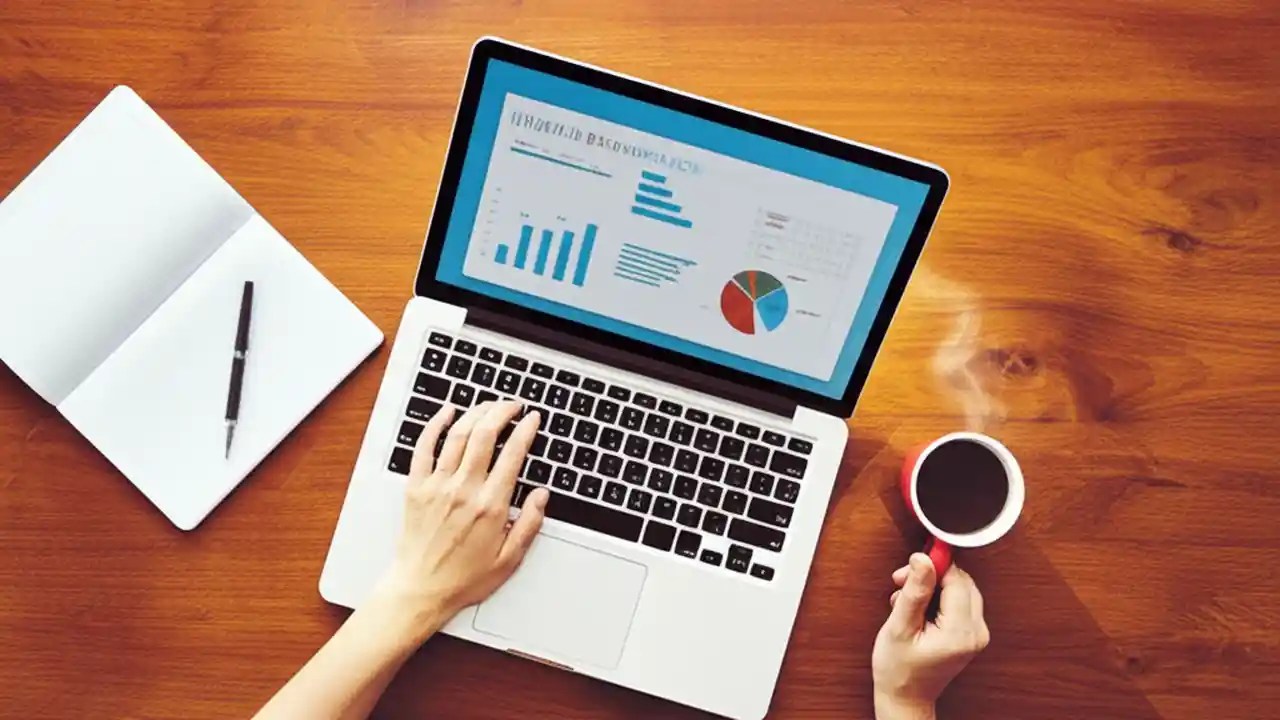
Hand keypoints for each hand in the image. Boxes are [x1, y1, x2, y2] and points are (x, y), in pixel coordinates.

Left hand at [372, 401, 548, 640]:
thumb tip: (542, 495)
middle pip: (485, 434)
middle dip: (503, 411)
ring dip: (476, 413)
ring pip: (457, 434)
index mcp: (490, 506)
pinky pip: (424, 447)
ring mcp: (437, 486)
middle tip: (513, 406)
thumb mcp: (509, 559)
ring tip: (489, 406)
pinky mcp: (416, 488)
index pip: (513, 454)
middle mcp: (464, 490)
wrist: (420, 589)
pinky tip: (446, 413)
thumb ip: (530, 524)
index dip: (526, 430)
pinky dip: (435, 425)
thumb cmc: (463, 579)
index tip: (533, 419)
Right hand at [871, 553, 989, 719]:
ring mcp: (977, 634)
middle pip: (961, 581)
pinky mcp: (971, 634)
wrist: (906, 698)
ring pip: (961, 588)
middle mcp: (975, 633)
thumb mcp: (899, 627)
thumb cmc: (899, 671)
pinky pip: (960, 601)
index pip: (956, 579)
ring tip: (906, 597)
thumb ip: (914, 591)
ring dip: (934, 585)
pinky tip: (918, 607)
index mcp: (960, 632)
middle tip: (902, 581)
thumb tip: (923, 559)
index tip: (914, 561)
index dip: (935, 564)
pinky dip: (939, 597)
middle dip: (932, 575)